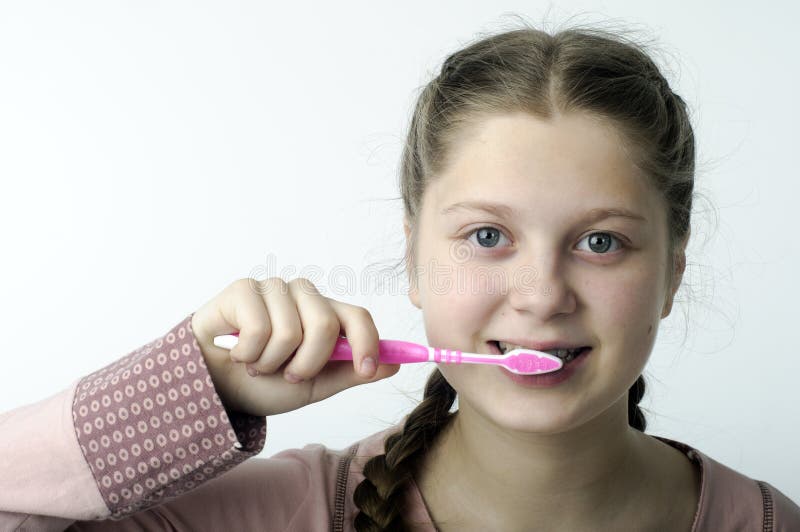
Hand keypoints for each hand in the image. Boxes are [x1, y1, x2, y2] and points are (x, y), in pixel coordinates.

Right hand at [189, 277, 399, 416]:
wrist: (217, 389)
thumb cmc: (266, 384)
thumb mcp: (315, 386)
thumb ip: (351, 373)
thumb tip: (394, 364)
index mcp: (326, 315)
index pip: (357, 316)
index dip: (367, 342)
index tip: (364, 369)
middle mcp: (303, 295)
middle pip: (326, 324)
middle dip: (306, 363)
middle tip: (287, 373)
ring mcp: (274, 288)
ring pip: (290, 331)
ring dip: (271, 363)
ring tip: (258, 363)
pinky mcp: (243, 289)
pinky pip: (259, 328)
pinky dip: (248, 354)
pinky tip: (238, 353)